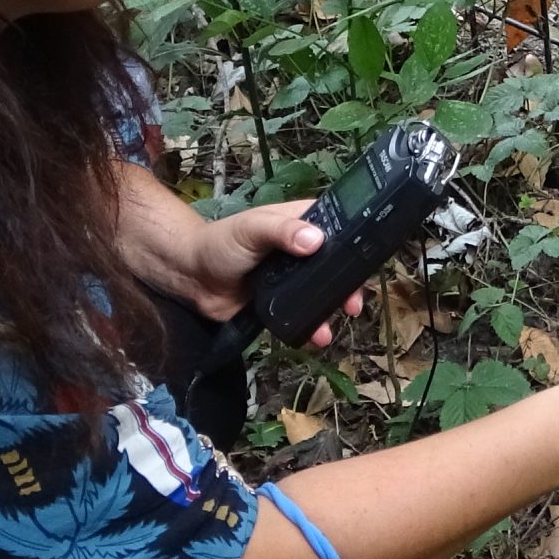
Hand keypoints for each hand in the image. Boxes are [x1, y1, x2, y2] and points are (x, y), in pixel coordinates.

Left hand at [173, 202, 364, 344]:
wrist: (191, 278)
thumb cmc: (221, 242)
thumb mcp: (252, 228)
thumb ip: (282, 231)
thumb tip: (315, 241)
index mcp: (301, 222)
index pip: (339, 228)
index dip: (356, 243)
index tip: (367, 262)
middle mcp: (303, 249)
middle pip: (337, 265)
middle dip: (349, 285)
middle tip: (353, 302)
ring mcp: (293, 277)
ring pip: (323, 292)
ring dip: (333, 309)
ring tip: (335, 323)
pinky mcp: (282, 302)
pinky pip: (304, 314)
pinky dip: (314, 325)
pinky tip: (317, 335)